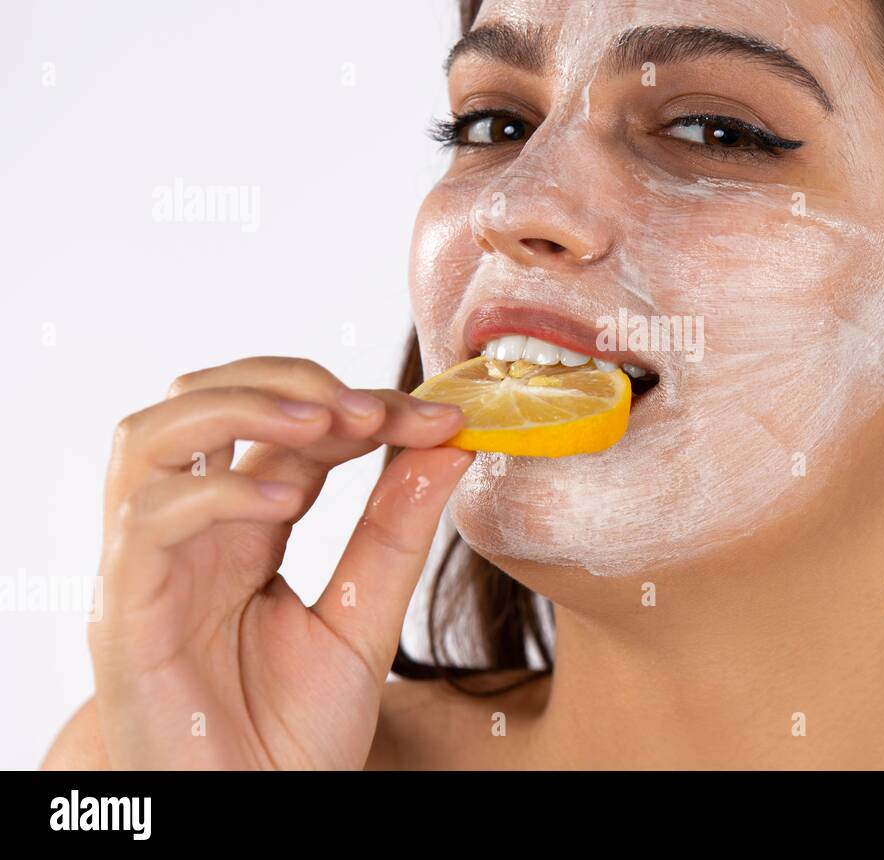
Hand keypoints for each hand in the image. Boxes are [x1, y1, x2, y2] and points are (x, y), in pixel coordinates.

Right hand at [90, 356, 468, 768]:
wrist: (248, 819)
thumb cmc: (289, 732)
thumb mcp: (363, 620)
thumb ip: (395, 534)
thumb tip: (448, 444)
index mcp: (246, 527)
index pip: (289, 429)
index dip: (358, 405)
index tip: (439, 416)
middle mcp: (192, 530)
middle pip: (206, 399)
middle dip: (291, 381)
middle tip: (374, 406)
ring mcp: (150, 563)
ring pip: (153, 435)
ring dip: (241, 404)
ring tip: (325, 419)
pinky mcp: (123, 608)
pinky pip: (148, 519)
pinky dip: (216, 489)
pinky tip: (285, 499)